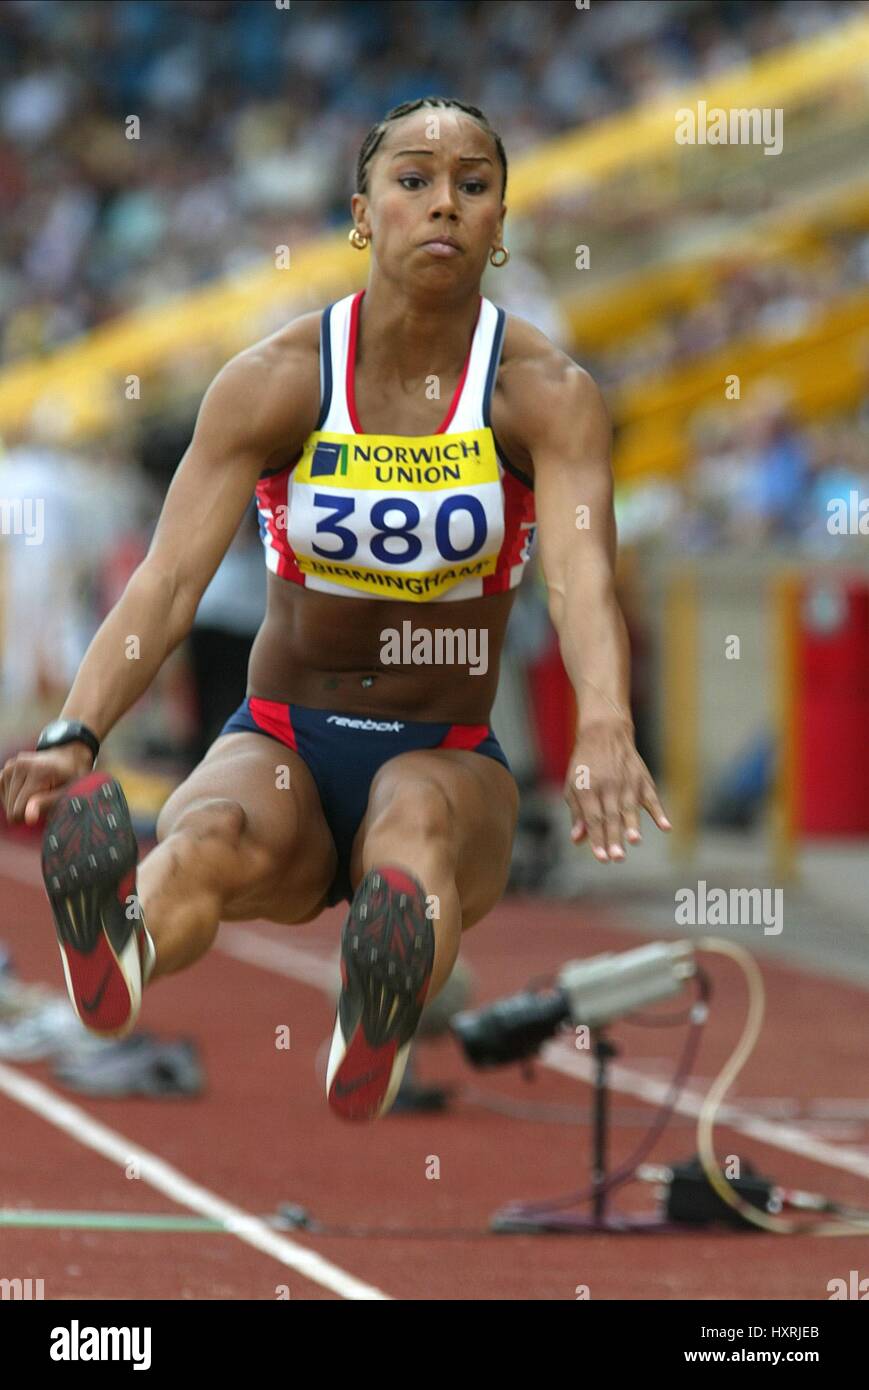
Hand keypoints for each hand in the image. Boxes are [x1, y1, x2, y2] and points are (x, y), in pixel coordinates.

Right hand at [1, 743, 94, 825]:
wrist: (65, 759)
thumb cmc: (69, 777)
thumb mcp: (66, 792)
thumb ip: (47, 803)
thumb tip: (29, 817)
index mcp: (37, 770)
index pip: (19, 809)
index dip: (30, 816)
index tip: (44, 810)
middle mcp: (20, 765)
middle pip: (11, 806)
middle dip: (26, 809)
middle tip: (43, 798)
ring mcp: (10, 765)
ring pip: (5, 801)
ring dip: (19, 802)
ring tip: (38, 793)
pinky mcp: (5, 769)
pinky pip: (1, 792)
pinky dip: (12, 796)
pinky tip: (25, 792)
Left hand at [563, 718, 669, 862]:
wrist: (604, 733)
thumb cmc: (586, 765)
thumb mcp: (574, 786)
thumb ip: (578, 814)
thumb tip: (578, 840)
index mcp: (587, 788)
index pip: (593, 818)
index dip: (597, 838)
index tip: (602, 857)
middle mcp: (607, 785)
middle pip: (611, 816)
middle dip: (614, 838)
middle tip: (617, 858)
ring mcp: (627, 782)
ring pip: (630, 807)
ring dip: (632, 825)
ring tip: (634, 842)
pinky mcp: (642, 779)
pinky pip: (652, 798)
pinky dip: (659, 812)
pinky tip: (665, 827)